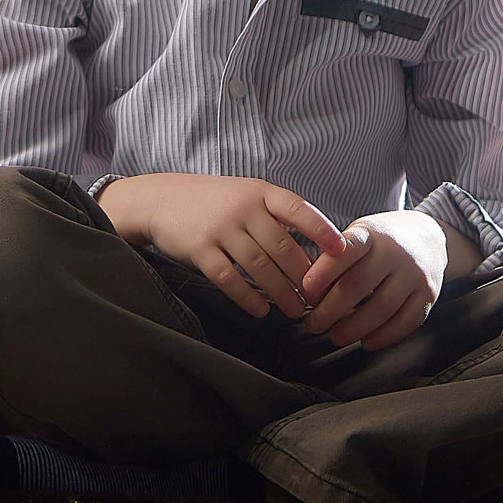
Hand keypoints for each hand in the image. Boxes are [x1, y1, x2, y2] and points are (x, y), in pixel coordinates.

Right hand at [96, 173, 345, 318]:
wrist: (161, 200)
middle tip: (318, 298)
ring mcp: (220, 228)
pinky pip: (229, 278)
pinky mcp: (200, 249)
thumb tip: (317, 248)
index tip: (342, 251)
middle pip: (282, 246)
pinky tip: (261, 310)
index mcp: (259, 192)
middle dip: (303, 276)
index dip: (322, 230)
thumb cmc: (213, 201)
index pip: (297, 209)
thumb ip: (276, 214)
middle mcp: (242, 208)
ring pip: (259, 266)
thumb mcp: (246, 194)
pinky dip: (247, 297)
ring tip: (295, 311)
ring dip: (280, 292)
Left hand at [299, 210, 456, 349]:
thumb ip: (336, 258)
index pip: (345, 251)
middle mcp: (395, 252)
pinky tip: (366, 340)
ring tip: (336, 335)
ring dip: (354, 328)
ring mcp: (415, 274)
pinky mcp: (429, 295)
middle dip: (330, 310)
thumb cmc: (383, 241)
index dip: (324, 272)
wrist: (429, 237)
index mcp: (371, 234)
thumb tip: (306, 292)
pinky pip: (406, 322)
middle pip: (359, 285)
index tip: (306, 290)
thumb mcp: (359, 235)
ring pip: (382, 308)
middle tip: (314, 323)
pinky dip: (384, 336)